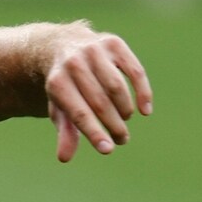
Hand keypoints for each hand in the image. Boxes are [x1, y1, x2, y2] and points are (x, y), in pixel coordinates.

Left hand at [45, 33, 152, 161]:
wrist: (61, 45)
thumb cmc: (63, 85)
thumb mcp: (58, 106)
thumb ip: (64, 130)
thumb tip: (64, 158)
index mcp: (56, 81)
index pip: (79, 112)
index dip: (95, 132)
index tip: (108, 150)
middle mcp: (73, 62)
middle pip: (100, 101)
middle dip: (113, 125)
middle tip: (121, 139)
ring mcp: (93, 50)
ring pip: (117, 87)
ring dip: (125, 110)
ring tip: (124, 122)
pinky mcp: (113, 43)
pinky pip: (134, 71)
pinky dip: (143, 92)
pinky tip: (145, 110)